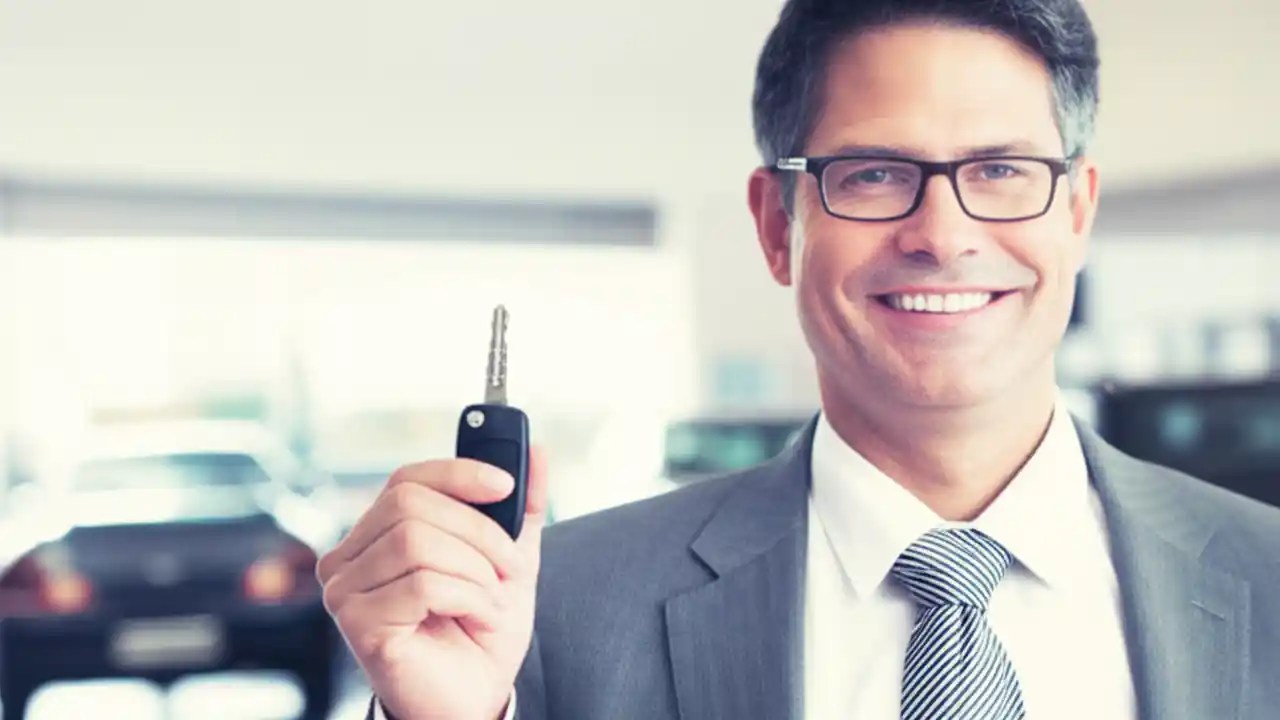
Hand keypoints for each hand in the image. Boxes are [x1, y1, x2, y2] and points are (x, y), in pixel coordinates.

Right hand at [317, 448, 549, 719]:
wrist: (476, 698)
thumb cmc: (480, 633)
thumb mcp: (511, 560)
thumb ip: (522, 508)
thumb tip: (539, 452)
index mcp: (377, 534)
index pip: (405, 480)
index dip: (458, 474)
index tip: (505, 485)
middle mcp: (348, 558)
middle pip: (411, 505)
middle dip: (477, 532)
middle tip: (507, 567)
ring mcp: (345, 591)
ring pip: (417, 543)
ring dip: (474, 572)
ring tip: (489, 601)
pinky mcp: (357, 623)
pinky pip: (422, 584)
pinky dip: (467, 598)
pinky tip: (475, 619)